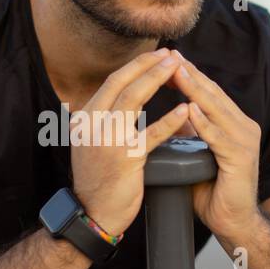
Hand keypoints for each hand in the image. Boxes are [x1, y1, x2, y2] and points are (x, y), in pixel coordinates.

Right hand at [70, 48, 192, 236]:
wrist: (93, 214)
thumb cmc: (96, 180)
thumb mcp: (87, 144)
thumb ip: (94, 121)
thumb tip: (98, 101)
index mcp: (85, 118)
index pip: (112, 81)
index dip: (136, 66)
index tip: (156, 56)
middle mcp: (92, 124)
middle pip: (122, 82)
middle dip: (148, 64)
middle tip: (170, 54)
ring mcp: (107, 140)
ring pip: (134, 99)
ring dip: (157, 79)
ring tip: (178, 69)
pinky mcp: (125, 158)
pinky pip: (151, 134)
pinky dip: (169, 120)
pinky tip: (184, 110)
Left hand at [164, 50, 262, 240]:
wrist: (233, 223)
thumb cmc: (212, 191)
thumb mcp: (196, 155)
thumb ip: (191, 135)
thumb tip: (175, 117)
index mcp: (233, 123)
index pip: (208, 93)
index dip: (188, 75)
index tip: (166, 58)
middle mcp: (243, 126)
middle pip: (212, 94)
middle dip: (190, 74)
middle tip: (169, 54)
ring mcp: (245, 141)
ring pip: (216, 110)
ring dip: (195, 90)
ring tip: (176, 72)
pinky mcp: (242, 159)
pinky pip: (219, 137)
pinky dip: (204, 123)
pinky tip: (189, 109)